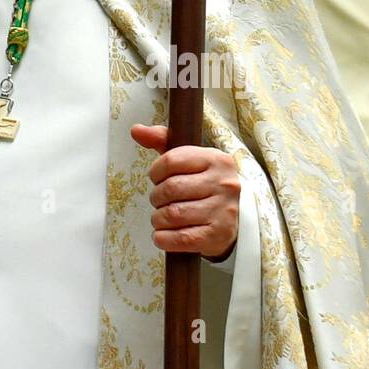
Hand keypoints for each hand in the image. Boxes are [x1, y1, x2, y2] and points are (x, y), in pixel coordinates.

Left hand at [131, 124, 239, 259]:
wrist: (232, 219)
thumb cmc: (203, 185)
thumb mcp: (189, 160)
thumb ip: (162, 141)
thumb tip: (136, 130)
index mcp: (217, 159)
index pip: (171, 160)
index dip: (156, 172)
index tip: (157, 178)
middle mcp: (224, 183)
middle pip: (170, 188)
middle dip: (156, 197)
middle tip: (159, 201)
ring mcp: (223, 211)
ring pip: (173, 214)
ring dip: (158, 219)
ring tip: (162, 217)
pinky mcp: (219, 235)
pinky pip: (181, 238)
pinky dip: (163, 238)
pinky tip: (164, 234)